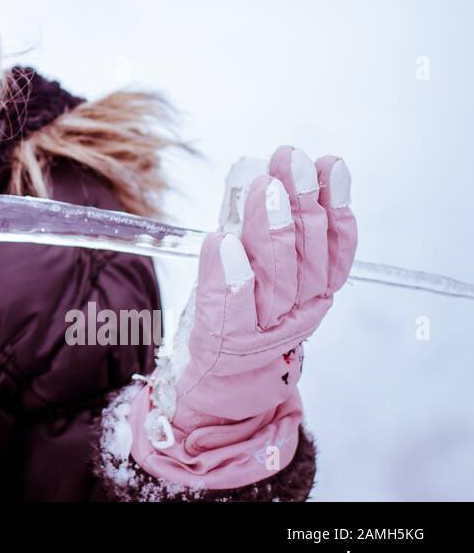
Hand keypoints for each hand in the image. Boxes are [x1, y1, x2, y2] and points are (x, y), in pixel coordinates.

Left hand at [127, 144, 357, 490]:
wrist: (218, 392)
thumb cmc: (239, 319)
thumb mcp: (263, 275)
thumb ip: (265, 232)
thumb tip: (266, 174)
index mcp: (314, 293)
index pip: (334, 248)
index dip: (335, 204)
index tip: (329, 164)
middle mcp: (297, 312)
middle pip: (307, 257)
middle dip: (301, 203)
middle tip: (291, 161)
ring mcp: (263, 330)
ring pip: (276, 278)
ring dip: (271, 229)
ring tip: (265, 189)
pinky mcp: (224, 343)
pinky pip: (232, 309)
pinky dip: (230, 275)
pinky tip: (222, 241)